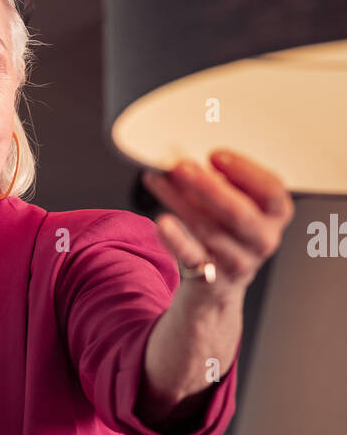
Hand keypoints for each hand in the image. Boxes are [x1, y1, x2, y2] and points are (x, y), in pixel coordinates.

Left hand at [141, 149, 294, 295]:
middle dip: (207, 187)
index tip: (215, 155)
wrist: (220, 281)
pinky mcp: (212, 277)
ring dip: (179, 202)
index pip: (271, 191)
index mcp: (276, 214)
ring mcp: (239, 261)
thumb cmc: (228, 228)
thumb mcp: (236, 201)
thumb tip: (182, 153)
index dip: (245, 171)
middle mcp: (263, 239)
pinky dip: (176, 239)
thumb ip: (219, 179)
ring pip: (208, 229)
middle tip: (180, 167)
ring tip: (158, 180)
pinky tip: (163, 223)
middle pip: (238, 213)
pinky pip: (192, 256)